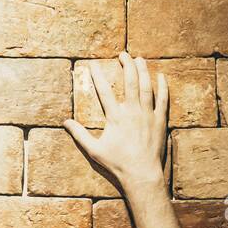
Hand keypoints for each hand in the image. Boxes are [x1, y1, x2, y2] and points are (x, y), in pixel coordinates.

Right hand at [63, 52, 167, 186]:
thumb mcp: (94, 150)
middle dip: (126, 64)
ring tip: (139, 59)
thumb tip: (65, 122)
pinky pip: (163, 99)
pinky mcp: (160, 120)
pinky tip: (161, 76)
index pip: (104, 90)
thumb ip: (79, 134)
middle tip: (123, 54)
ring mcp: (148, 114)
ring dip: (143, 70)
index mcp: (115, 117)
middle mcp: (132, 111)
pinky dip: (162, 86)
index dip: (97, 75)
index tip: (93, 64)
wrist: (141, 173)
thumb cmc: (117, 163)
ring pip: (146, 86)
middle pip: (129, 81)